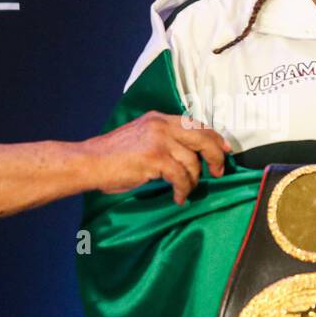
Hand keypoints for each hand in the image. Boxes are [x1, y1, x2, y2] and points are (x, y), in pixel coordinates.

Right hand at [84, 110, 230, 204]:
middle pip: (203, 138)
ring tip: (184, 191)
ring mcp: (159, 140)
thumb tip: (189, 156)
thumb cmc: (112, 157)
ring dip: (193, 181)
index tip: (225, 149)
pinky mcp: (155, 158)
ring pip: (193, 161)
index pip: (196, 124)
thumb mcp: (140, 139)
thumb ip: (163, 141)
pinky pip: (181, 177)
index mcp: (159, 119)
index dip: (215, 137)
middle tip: (218, 172)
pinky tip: (178, 197)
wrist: (89, 162)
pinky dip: (183, 190)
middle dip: (216, 156)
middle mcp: (161, 125)